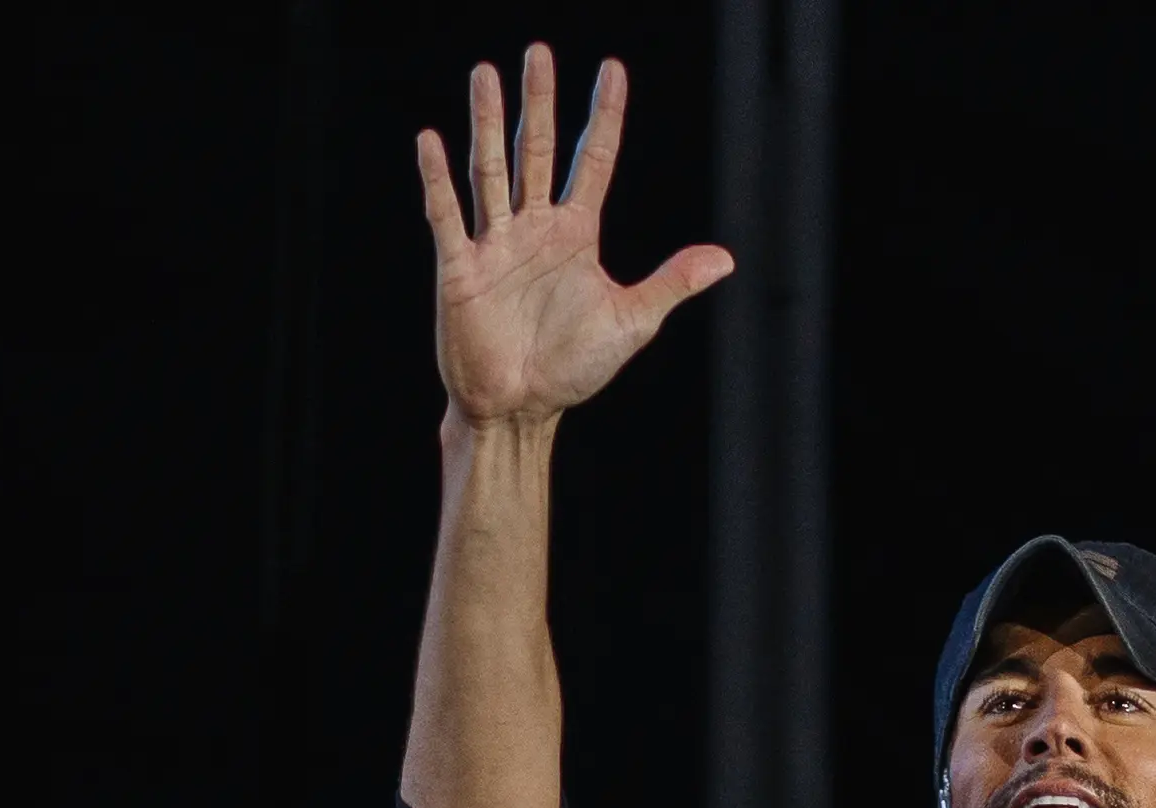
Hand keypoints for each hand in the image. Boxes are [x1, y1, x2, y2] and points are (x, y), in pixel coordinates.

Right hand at [418, 47, 732, 427]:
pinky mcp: (461, 268)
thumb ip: (671, 282)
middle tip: (539, 51)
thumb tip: (725, 259)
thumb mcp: (632, 320)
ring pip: (491, 170)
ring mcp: (494, 244)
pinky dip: (437, 180)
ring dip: (488, 123)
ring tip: (486, 74)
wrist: (521, 408)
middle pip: (535, 150)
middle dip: (539, 102)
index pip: (592, 161)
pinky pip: (447, 216)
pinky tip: (430, 141)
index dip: (604, 117)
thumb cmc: (572, 368)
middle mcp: (533, 229)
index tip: (612, 70)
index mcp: (575, 235)